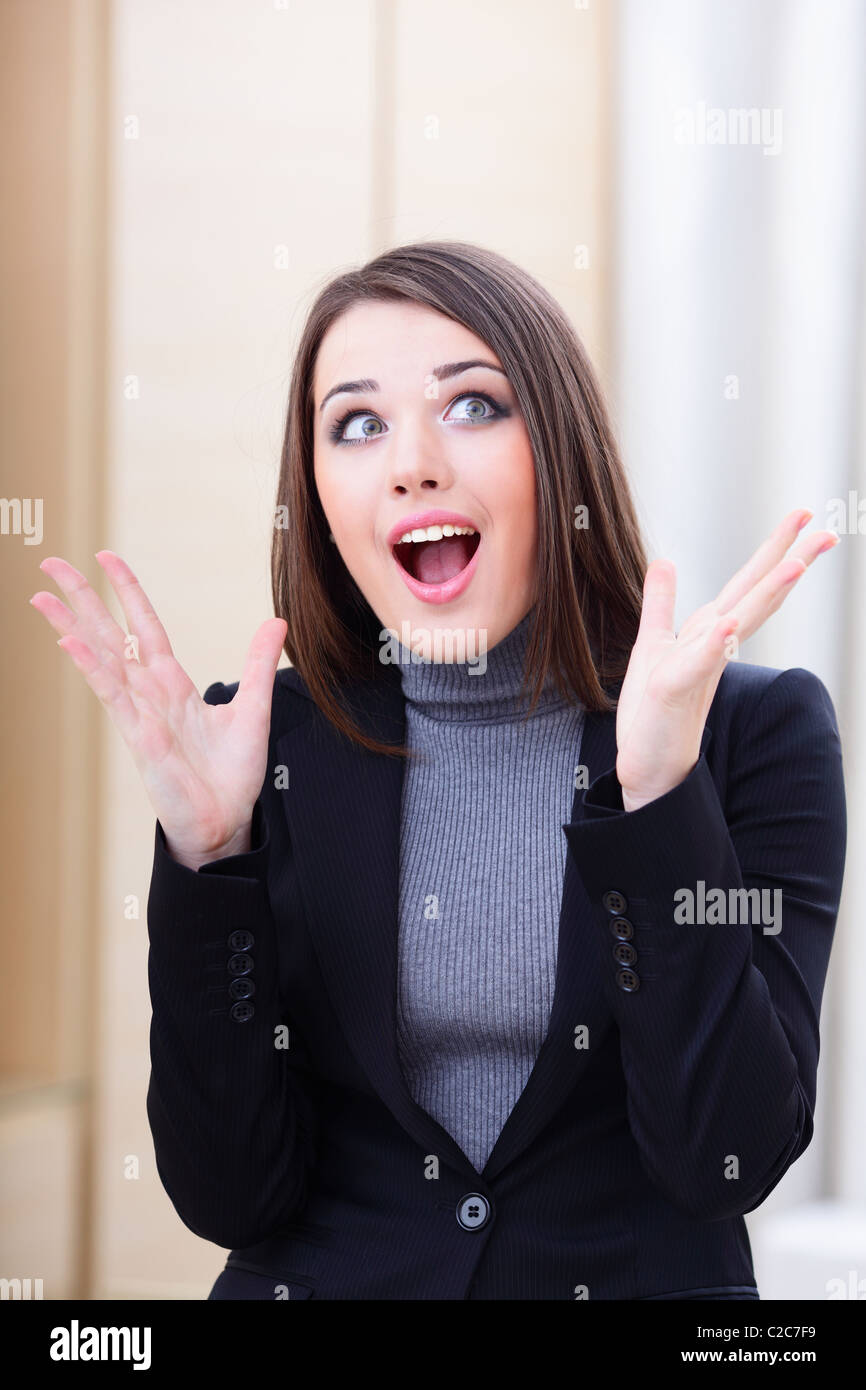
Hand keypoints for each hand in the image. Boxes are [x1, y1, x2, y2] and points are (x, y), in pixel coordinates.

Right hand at [30, 551, 286, 863]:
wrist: (228, 821)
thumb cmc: (232, 773)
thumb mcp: (253, 709)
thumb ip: (258, 664)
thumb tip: (276, 622)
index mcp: (173, 684)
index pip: (144, 627)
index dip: (127, 592)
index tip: (105, 559)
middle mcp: (150, 694)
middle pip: (110, 635)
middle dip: (81, 599)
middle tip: (49, 565)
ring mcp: (140, 715)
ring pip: (102, 661)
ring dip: (72, 628)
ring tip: (41, 599)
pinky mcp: (140, 739)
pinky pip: (113, 698)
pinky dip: (94, 670)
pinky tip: (71, 645)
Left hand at [615, 509, 839, 811]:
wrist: (647, 768)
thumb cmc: (653, 712)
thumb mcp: (651, 643)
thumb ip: (661, 603)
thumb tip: (666, 560)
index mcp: (710, 632)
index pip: (748, 584)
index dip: (774, 550)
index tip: (801, 516)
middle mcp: (713, 647)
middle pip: (757, 596)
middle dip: (789, 561)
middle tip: (825, 530)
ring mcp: (698, 667)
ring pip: (739, 624)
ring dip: (768, 595)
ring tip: (796, 564)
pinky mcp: (675, 690)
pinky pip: (697, 663)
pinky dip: (715, 644)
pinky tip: (728, 625)